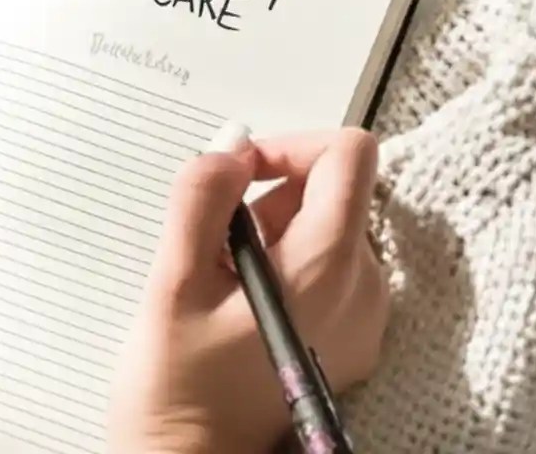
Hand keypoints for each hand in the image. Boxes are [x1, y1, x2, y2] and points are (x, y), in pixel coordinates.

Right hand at [109, 125, 388, 453]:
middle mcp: (362, 289)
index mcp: (326, 267)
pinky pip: (325, 271)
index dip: (289, 146)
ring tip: (218, 283)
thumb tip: (229, 150)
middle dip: (268, 199)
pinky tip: (236, 305)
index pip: (348, 154)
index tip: (239, 173)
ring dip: (269, 234)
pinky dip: (281, 267)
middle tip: (211, 245)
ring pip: (325, 230)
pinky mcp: (348, 338)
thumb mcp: (173, 281)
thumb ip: (201, 199)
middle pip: (333, 193)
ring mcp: (361, 318)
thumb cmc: (179, 390)